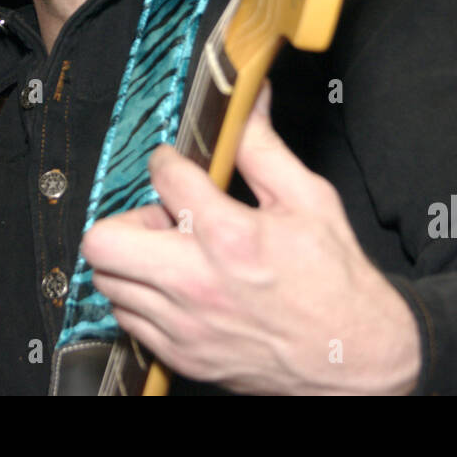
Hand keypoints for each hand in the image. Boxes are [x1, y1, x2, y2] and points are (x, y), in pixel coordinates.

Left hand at [82, 81, 420, 394]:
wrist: (352, 356)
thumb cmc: (335, 280)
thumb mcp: (309, 199)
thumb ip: (264, 147)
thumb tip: (250, 99)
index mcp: (230, 236)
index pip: (164, 177)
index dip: (167, 160)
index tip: (175, 166)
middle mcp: (197, 283)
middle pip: (104, 240)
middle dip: (127, 217)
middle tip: (162, 217)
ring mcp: (183, 325)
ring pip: (106, 282)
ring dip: (131, 259)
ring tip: (170, 254)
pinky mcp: (179, 355)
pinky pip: (125, 319)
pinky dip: (141, 297)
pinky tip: (176, 287)